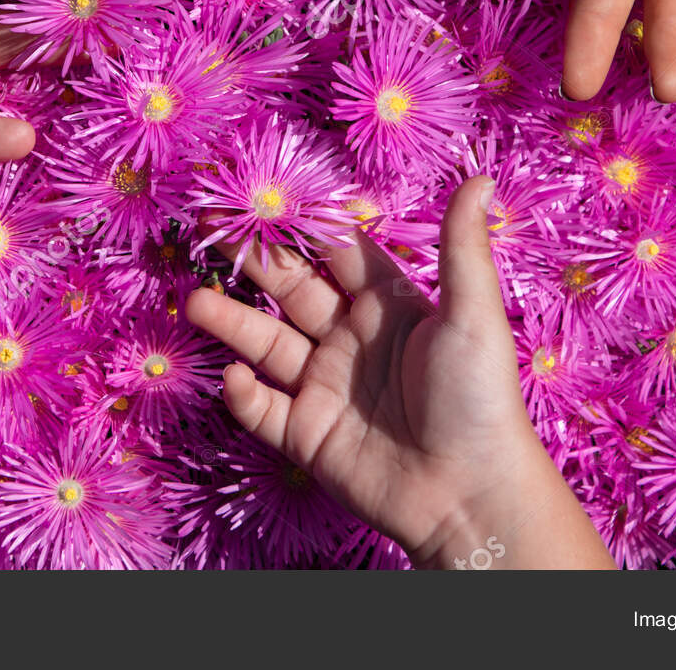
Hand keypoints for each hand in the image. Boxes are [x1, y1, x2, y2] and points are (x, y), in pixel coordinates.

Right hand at [186, 176, 613, 568]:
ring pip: (267, 344)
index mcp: (388, 304)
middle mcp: (352, 339)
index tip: (260, 192)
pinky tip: (238, 377)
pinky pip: (263, 408)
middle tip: (207, 226)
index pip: (335, 251)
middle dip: (252, 260)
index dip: (300, 223)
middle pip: (291, 289)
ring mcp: (327, 387)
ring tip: (195, 301)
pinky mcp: (308, 434)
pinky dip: (243, 393)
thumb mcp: (472, 315)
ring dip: (231, 321)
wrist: (470, 496)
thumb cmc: (480, 399)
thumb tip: (479, 179)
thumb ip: (460, 247)